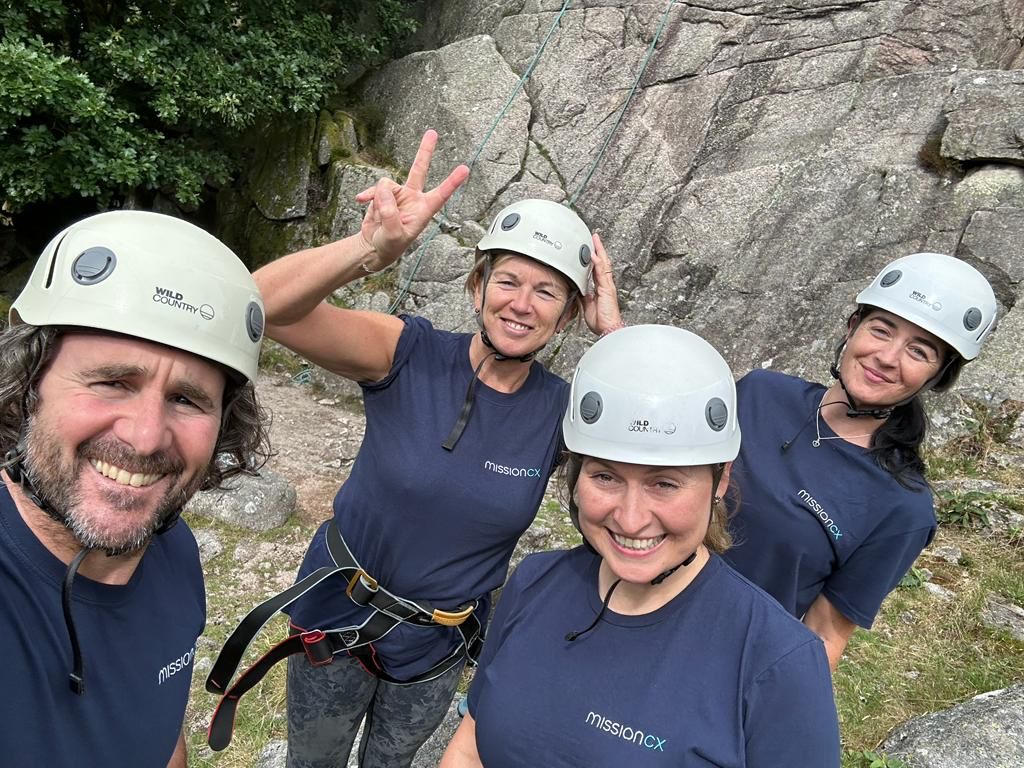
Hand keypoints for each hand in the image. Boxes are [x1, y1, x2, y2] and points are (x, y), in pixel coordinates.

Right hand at [356, 130, 469, 269]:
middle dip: (425, 151)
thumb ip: (390, 214)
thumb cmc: (390, 245)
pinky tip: (361, 200)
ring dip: (379, 199)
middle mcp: (413, 198)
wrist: (374, 246)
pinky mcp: (383, 195)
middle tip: (432, 133)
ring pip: (386, 185)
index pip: (440, 194)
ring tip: (377, 215)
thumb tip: (384, 190)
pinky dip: (367, 195)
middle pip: (419, 170)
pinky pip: (374, 188)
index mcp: (423, 210)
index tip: (464, 169)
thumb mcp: (393, 235)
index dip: (452, 182)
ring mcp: (398, 195)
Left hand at [582, 233, 623, 333]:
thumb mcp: (587, 305)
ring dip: (599, 251)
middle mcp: (605, 284)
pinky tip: (594, 255)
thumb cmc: (600, 320)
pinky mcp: (607, 289)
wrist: (608, 329)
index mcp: (601, 288)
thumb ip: (583, 294)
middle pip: (602, 262)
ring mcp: (607, 286)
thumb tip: (577, 287)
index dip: (594, 258)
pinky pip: (602, 273)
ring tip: (595, 240)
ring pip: (603, 264)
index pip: (597, 268)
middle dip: (598, 249)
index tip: (589, 249)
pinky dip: (598, 263)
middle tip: (594, 238)